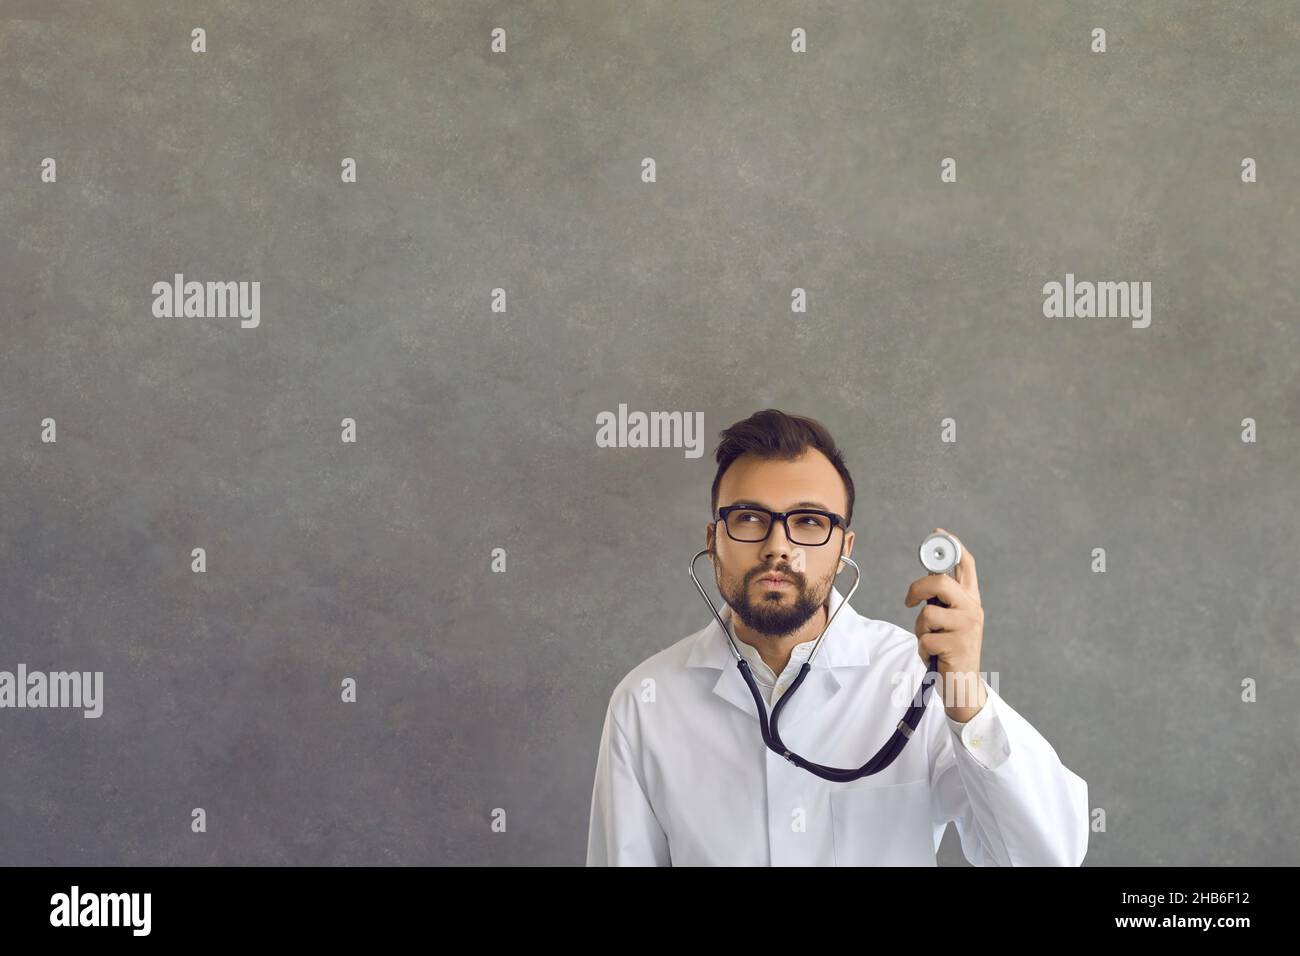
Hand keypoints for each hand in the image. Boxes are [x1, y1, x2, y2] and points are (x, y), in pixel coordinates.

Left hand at [903, 528, 985, 721]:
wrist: (963, 684)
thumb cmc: (950, 650)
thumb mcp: (950, 620)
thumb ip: (943, 600)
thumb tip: (927, 578)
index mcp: (971, 600)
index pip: (966, 564)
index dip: (952, 546)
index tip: (937, 534)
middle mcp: (973, 609)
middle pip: (940, 582)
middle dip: (917, 588)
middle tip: (909, 601)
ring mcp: (967, 627)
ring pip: (928, 613)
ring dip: (921, 628)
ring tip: (931, 640)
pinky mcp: (958, 646)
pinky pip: (925, 637)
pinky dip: (922, 647)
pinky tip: (934, 655)